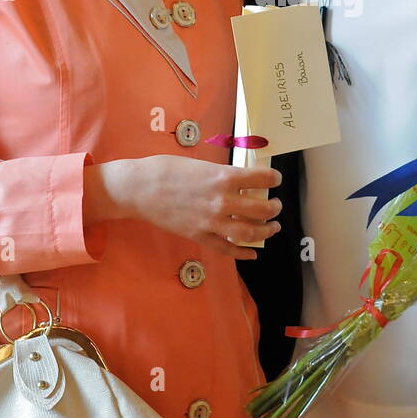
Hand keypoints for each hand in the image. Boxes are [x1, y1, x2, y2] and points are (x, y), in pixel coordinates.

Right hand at [87, 155, 282, 261]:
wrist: (140, 189)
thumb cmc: (168, 170)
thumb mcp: (202, 164)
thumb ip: (224, 174)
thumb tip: (242, 180)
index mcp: (224, 178)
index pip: (262, 179)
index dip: (273, 178)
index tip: (275, 179)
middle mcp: (222, 201)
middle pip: (262, 209)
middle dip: (274, 208)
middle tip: (276, 205)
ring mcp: (212, 222)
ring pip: (250, 232)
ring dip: (266, 231)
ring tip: (272, 227)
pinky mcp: (200, 236)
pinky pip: (227, 248)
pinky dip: (243, 253)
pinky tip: (252, 253)